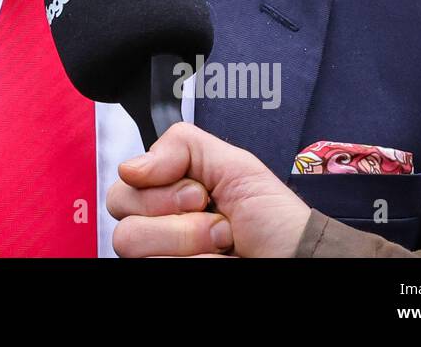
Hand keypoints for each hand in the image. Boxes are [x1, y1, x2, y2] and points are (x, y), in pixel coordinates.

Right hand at [107, 122, 311, 257]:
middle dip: (175, 213)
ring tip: (222, 242)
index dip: (162, 187)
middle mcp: (159, 223)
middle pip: (121, 210)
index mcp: (168, 192)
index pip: (125, 182)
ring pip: (132, 242)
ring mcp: (162, 254)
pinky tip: (217, 261)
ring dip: (187, 240)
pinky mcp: (166, 274)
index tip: (200, 192)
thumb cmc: (276, 221)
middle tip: (213, 214)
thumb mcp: (236, 164)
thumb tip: (130, 166)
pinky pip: (157, 265)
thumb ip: (181, 145)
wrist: (298, 260)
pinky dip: (196, 262)